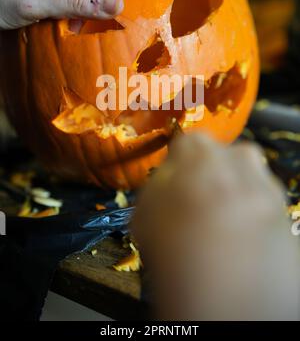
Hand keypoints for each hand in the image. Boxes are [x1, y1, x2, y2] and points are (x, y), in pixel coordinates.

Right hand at [132, 134, 299, 319]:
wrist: (228, 304)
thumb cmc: (178, 256)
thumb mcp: (146, 214)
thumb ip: (160, 182)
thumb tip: (173, 175)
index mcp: (201, 154)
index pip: (189, 141)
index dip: (180, 162)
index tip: (177, 181)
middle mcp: (241, 162)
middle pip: (224, 156)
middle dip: (212, 173)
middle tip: (199, 204)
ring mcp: (268, 187)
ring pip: (248, 178)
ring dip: (236, 192)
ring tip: (221, 226)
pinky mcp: (286, 213)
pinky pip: (265, 203)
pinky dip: (254, 214)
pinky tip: (240, 241)